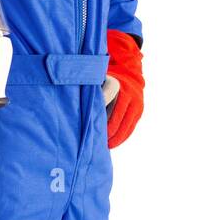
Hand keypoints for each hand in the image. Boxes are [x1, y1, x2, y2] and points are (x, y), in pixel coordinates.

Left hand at [104, 29, 143, 147]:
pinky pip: (131, 127)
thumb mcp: (100, 81)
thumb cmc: (107, 79)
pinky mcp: (139, 110)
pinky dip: (123, 136)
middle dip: (110, 134)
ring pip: (127, 126)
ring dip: (117, 138)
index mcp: (118, 86)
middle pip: (119, 120)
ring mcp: (137, 103)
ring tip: (107, 146)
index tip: (96, 134)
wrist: (129, 73)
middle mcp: (130, 95)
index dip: (104, 124)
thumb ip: (94, 93)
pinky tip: (115, 142)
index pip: (111, 110)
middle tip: (99, 144)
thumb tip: (78, 108)